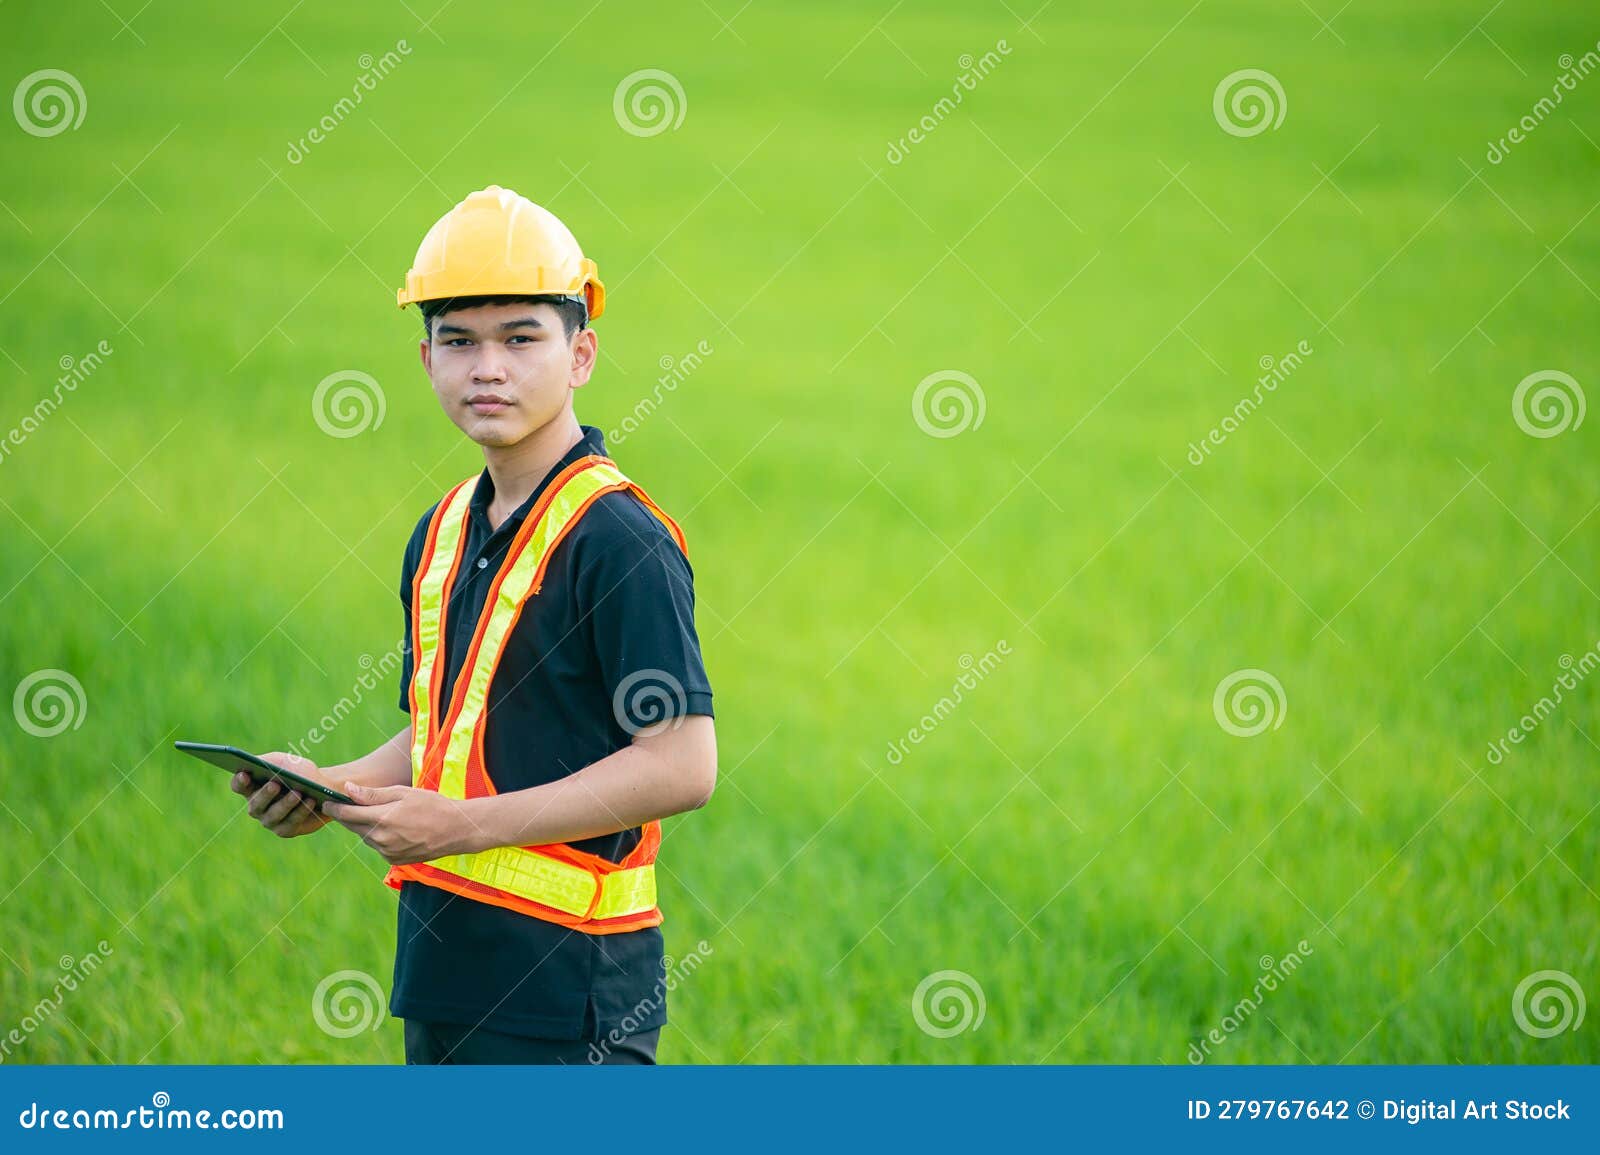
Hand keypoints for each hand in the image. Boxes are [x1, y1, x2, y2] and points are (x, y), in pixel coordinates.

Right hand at [230, 751, 331, 838]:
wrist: (323, 787)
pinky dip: (301, 811)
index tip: (244, 774)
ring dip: (286, 803)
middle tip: (275, 784)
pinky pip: (291, 822)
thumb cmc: (299, 772)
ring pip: (274, 815)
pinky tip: (310, 800)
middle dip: (265, 794)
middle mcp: (257, 807)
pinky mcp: (286, 830)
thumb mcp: (285, 761)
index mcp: (252, 787)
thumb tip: (258, 764)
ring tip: (298, 792)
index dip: (239, 781)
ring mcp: (270, 820)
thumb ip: (270, 762)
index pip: (238, 786)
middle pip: (255, 803)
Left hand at [320, 782, 478, 864]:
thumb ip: (373, 794)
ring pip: (366, 837)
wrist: (457, 830)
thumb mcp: (403, 793)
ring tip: (378, 814)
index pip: (347, 815)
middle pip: (354, 827)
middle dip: (348, 816)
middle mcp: (381, 839)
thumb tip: (348, 790)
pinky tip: (393, 827)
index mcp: (382, 820)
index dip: (334, 808)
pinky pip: (378, 846)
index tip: (326, 802)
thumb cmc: (432, 805)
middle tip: (345, 805)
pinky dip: (379, 837)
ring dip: (365, 826)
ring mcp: (387, 852)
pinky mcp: (394, 860)